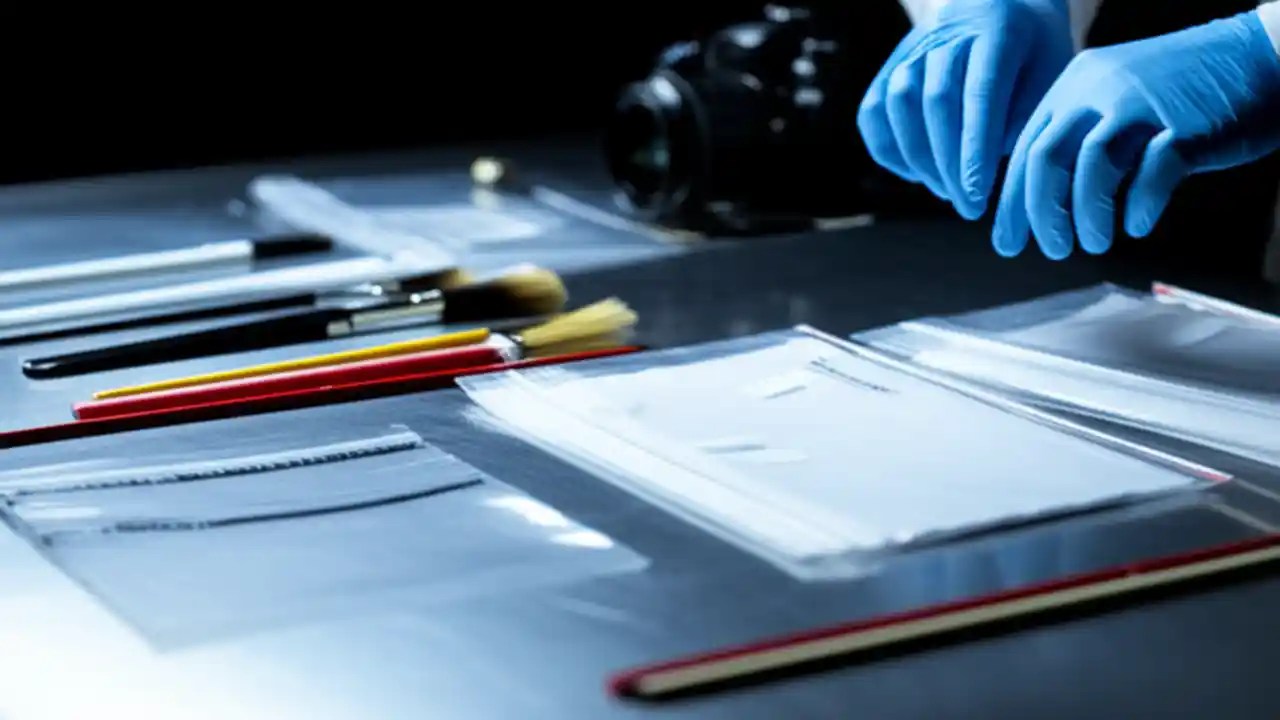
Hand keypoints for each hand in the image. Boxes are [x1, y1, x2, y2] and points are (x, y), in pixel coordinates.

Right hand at [856, 0, 1074, 218]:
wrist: (1001, 7)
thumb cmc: (1033, 53)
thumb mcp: (1050, 75)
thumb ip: (1026, 118)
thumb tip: (990, 171)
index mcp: (998, 28)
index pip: (980, 93)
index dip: (975, 149)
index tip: (977, 195)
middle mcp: (948, 30)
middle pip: (937, 102)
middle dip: (950, 164)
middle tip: (967, 207)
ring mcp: (912, 46)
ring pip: (900, 104)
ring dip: (920, 158)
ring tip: (946, 190)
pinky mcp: (888, 65)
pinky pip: (873, 112)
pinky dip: (889, 149)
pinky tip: (917, 172)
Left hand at [993, 10, 1279, 259]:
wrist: (1262, 55)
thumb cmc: (1184, 94)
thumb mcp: (1117, 102)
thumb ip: (1080, 140)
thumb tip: (1041, 203)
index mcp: (1075, 85)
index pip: (1027, 148)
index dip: (1013, 201)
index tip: (1007, 242)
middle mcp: (1100, 88)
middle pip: (1047, 158)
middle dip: (1040, 213)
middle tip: (1051, 250)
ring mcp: (1144, 103)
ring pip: (1092, 165)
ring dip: (1086, 215)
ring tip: (1092, 245)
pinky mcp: (1187, 124)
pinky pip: (1154, 171)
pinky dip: (1140, 205)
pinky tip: (1139, 226)